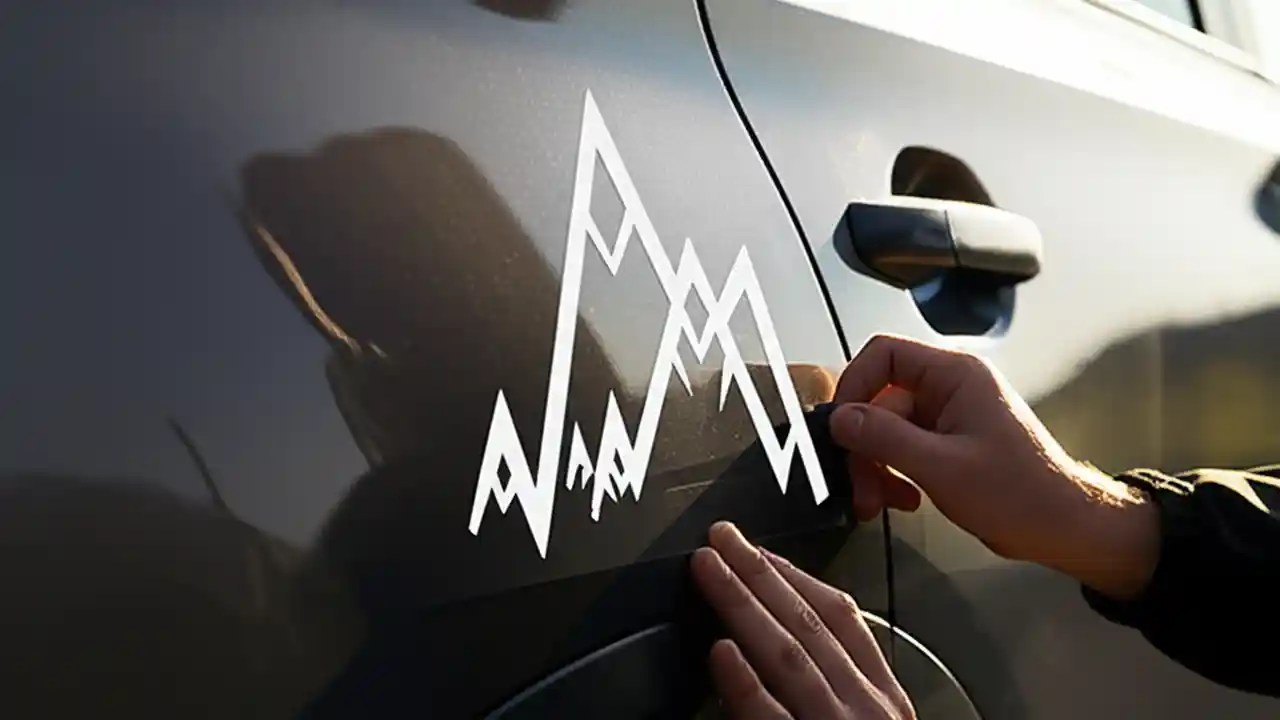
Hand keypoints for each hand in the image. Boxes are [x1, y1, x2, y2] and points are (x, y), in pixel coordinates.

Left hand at [691, 521, 914, 719]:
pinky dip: (744, 681)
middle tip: (723, 539)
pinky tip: (720, 652)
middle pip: (809, 623)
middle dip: (761, 573)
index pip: (842, 618)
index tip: (762, 551)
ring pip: (787, 654)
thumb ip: (840, 685)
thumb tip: (783, 641)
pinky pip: (770, 715)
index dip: (798, 578)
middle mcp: (864, 705)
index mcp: (883, 695)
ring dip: (742, 604)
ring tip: (709, 569)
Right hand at [829, 334, 1159, 599]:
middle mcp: (950, 389)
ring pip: (886, 430)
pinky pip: (903, 450)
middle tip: (858, 485)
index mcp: (956, 375)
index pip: (885, 354)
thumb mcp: (941, 466)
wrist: (1063, 528)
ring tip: (877, 502)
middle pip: (880, 400)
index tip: (839, 424)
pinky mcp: (947, 446)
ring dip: (875, 468)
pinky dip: (893, 476)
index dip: (854, 384)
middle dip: (863, 445)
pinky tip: (902, 501)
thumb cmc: (1020, 494)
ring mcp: (949, 418)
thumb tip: (839, 418)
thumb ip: (883, 438)